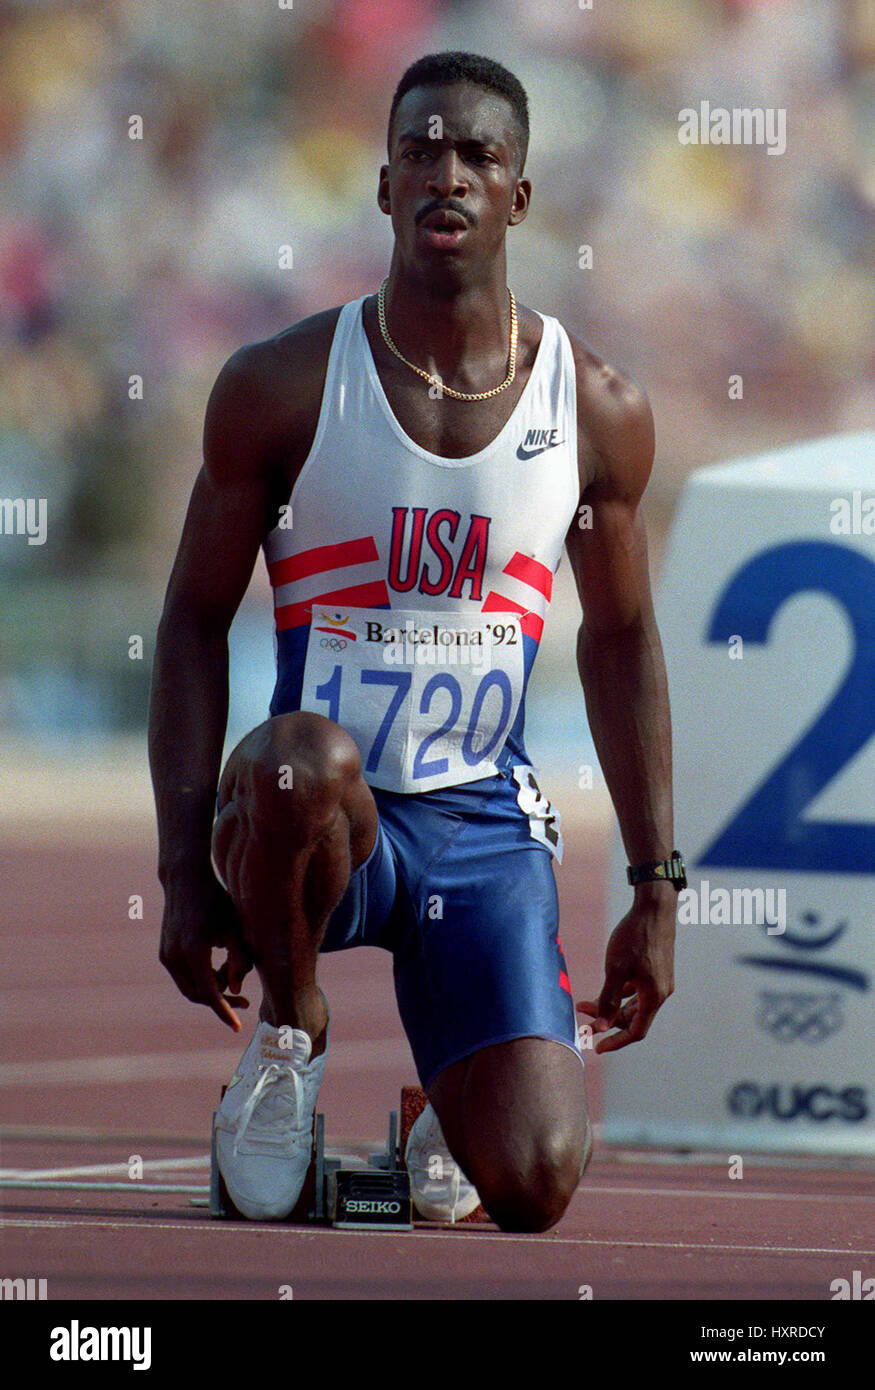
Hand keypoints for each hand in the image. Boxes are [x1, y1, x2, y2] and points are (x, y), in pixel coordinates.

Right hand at [159, 874, 252, 1030]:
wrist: (186, 880)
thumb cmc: (217, 901)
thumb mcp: (234, 927)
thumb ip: (239, 959)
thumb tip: (237, 990)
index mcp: (194, 951)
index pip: (210, 994)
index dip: (225, 1012)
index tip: (238, 1027)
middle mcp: (174, 956)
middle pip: (197, 995)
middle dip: (220, 1001)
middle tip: (245, 998)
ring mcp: (165, 955)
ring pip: (190, 987)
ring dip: (211, 987)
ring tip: (233, 972)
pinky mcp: (164, 952)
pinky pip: (184, 976)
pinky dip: (202, 977)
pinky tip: (220, 964)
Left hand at [577, 890, 675, 1052]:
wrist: (654, 907)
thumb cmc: (635, 936)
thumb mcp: (616, 969)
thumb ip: (608, 1000)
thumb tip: (600, 1026)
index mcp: (654, 996)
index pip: (636, 1031)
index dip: (616, 1041)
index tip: (597, 1047)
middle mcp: (661, 992)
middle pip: (633, 1018)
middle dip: (607, 1019)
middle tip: (582, 1015)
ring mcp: (659, 981)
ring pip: (633, 1004)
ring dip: (611, 1006)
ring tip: (585, 1003)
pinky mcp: (655, 970)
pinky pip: (637, 991)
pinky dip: (620, 994)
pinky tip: (605, 988)